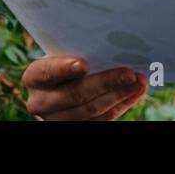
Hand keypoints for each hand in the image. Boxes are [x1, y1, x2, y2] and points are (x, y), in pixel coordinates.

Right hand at [21, 55, 147, 120]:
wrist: (60, 86)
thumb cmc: (66, 61)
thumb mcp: (64, 52)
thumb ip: (79, 50)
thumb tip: (115, 46)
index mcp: (34, 77)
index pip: (47, 72)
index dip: (65, 68)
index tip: (84, 64)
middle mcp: (40, 102)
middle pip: (75, 94)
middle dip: (106, 83)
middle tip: (130, 73)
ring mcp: (57, 119)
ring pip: (91, 110)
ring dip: (120, 95)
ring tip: (139, 82)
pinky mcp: (75, 128)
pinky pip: (102, 120)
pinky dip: (121, 105)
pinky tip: (136, 94)